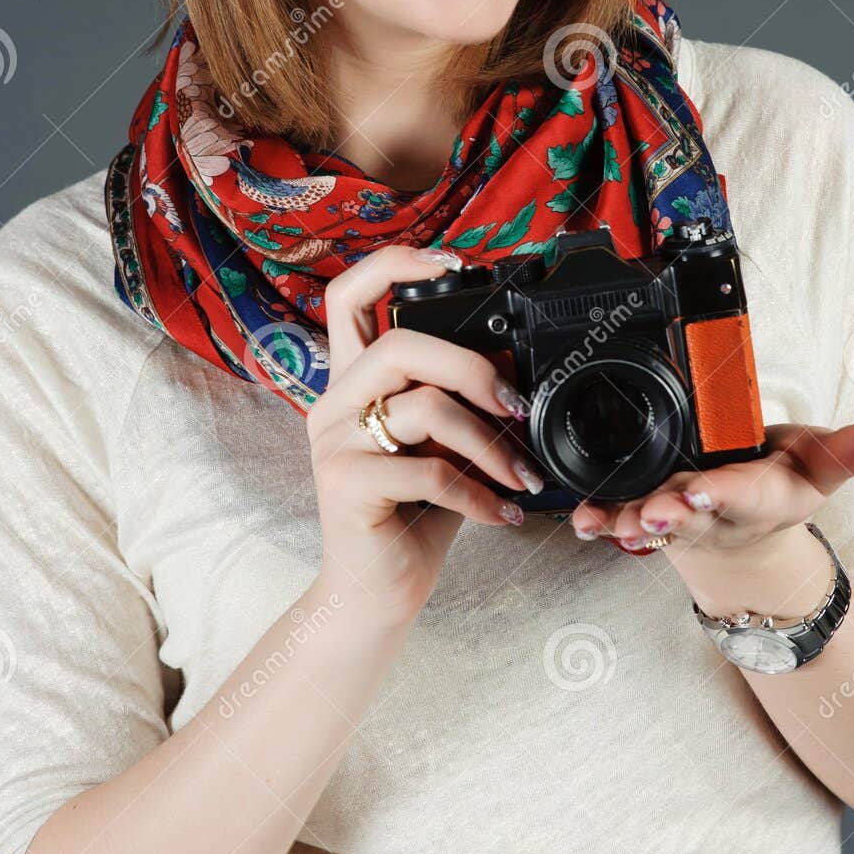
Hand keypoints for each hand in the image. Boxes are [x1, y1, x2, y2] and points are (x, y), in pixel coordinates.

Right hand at [306, 244, 543, 629]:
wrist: (375, 592)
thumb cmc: (413, 513)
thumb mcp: (443, 445)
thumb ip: (460, 401)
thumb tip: (513, 359)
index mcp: (353, 380)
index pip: (349, 296)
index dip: (395, 264)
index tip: (453, 261)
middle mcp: (333, 402)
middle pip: (400, 344)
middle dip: (473, 368)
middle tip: (515, 407)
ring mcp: (334, 442)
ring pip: (425, 409)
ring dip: (490, 444)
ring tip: (521, 475)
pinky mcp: (346, 485)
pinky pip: (430, 472)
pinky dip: (478, 495)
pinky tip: (500, 514)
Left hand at [569, 422, 853, 565]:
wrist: (744, 530)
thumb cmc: (780, 484)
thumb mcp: (821, 466)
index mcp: (757, 497)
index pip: (741, 495)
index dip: (720, 495)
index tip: (699, 490)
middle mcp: (711, 513)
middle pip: (687, 515)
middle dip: (668, 515)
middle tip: (651, 513)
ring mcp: (674, 518)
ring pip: (648, 523)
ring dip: (627, 522)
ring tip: (610, 522)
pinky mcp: (644, 514)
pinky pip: (616, 519)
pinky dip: (597, 521)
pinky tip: (579, 519)